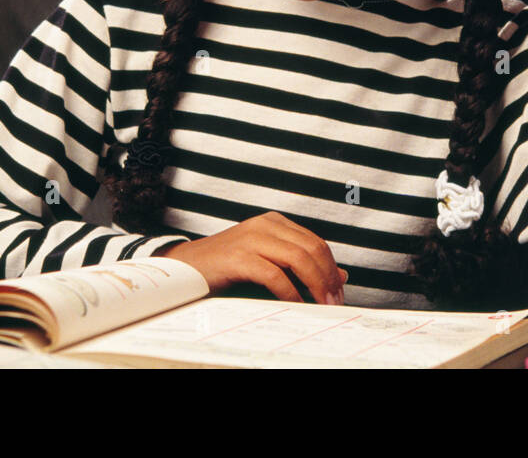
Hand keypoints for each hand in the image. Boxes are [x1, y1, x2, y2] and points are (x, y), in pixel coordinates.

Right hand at [153, 211, 347, 304]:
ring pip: (298, 258)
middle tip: (335, 302)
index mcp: (274, 222)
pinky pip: (274, 275)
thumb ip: (300, 266)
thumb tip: (341, 276)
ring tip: (321, 305)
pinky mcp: (238, 257)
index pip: (316, 242)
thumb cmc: (227, 267)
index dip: (332, 268)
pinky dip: (290, 292)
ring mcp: (251, 238)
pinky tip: (295, 304)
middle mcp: (265, 225)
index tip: (339, 292)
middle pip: (312, 248)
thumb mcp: (268, 262)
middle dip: (328, 278)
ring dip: (315, 285)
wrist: (186, 267)